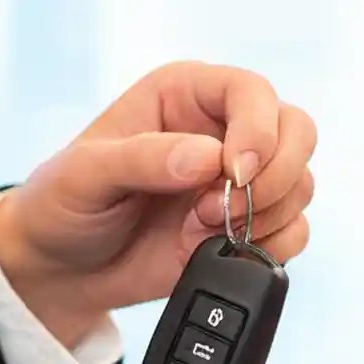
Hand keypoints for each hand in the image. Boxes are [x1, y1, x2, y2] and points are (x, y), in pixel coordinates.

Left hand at [0, 61, 315, 346]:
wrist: (63, 269)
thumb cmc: (64, 205)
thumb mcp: (84, 175)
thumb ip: (142, 159)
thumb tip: (207, 158)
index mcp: (185, 96)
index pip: (253, 92)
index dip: (258, 131)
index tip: (233, 174)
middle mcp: (221, 132)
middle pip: (297, 132)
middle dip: (277, 175)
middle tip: (225, 209)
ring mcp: (238, 184)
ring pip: (300, 184)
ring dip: (266, 216)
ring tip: (204, 229)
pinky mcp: (245, 230)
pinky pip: (292, 233)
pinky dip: (268, 248)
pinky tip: (217, 250)